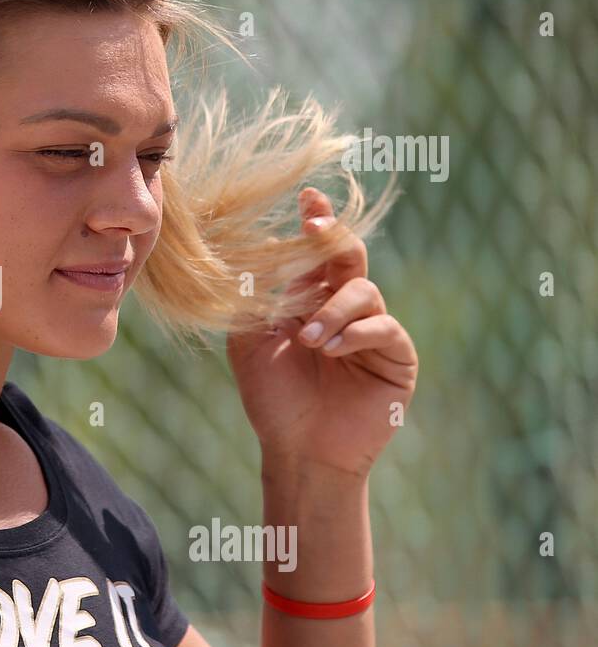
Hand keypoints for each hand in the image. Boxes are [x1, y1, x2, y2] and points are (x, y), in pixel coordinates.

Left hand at [225, 187, 417, 477]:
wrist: (299, 449)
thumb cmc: (273, 398)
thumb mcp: (250, 342)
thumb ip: (254, 299)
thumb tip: (253, 249)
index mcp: (311, 298)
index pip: (317, 252)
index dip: (316, 222)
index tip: (306, 197)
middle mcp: (346, 307)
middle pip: (349, 256)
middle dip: (333, 237)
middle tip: (314, 226)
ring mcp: (374, 329)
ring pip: (364, 291)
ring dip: (333, 309)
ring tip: (310, 340)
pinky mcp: (397, 356)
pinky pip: (383, 327)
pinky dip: (355, 332)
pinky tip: (331, 349)